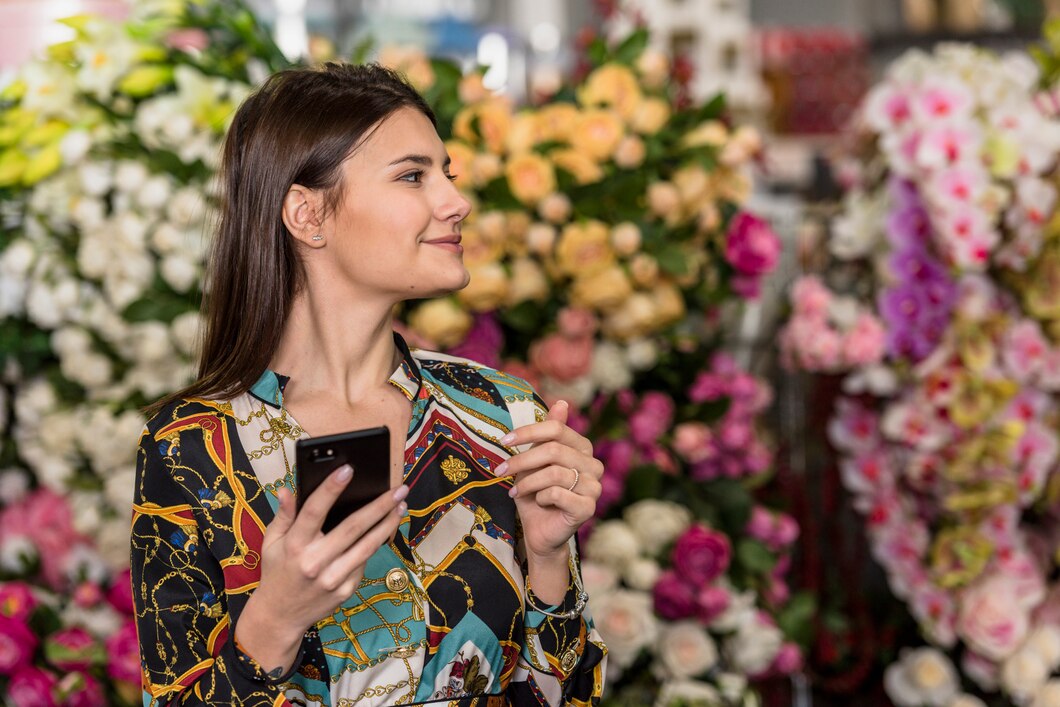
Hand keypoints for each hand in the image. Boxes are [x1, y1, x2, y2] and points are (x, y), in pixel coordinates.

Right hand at [235, 465, 407, 674]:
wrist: (279, 616)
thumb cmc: (276, 572)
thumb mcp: (271, 542)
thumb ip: (283, 515)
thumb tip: (288, 490)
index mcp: (294, 545)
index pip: (314, 511)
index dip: (331, 489)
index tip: (348, 469)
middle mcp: (315, 562)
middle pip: (353, 527)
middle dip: (380, 505)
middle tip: (399, 488)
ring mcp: (333, 578)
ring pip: (368, 545)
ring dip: (388, 523)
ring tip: (401, 504)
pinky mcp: (346, 590)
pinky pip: (364, 562)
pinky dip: (375, 544)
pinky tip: (385, 529)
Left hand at [499, 401, 602, 560]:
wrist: (540, 532)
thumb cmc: (536, 494)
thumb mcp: (536, 461)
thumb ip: (548, 434)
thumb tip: (563, 402)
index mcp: (582, 448)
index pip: (556, 428)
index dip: (528, 432)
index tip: (503, 441)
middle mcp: (594, 464)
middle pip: (553, 450)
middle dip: (521, 460)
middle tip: (500, 470)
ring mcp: (594, 487)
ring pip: (554, 473)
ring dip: (527, 482)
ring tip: (515, 491)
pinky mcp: (588, 507)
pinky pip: (557, 493)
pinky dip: (540, 497)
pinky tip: (538, 502)